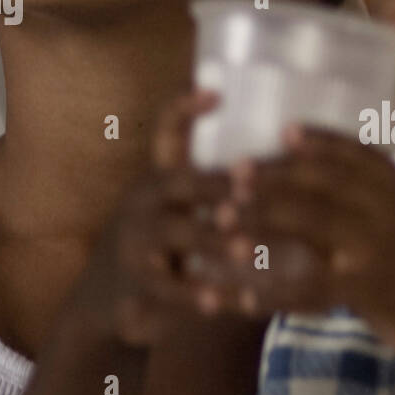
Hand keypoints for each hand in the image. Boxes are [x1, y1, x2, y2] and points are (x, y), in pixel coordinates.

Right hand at [80, 89, 254, 346]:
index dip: (184, 109)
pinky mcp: (137, 282)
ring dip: (212, 240)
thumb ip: (219, 189)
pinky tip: (219, 301)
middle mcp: (145, 200)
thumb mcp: (184, 210)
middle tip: (251, 184)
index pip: (168, 132)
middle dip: (217, 183)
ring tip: (245, 248)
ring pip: (175, 234)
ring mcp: (137, 240)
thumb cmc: (168, 246)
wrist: (111, 300)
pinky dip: (194, 295)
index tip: (215, 92)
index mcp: (162, 176)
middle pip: (179, 182)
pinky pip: (167, 288)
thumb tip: (284, 158)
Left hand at [197, 126, 394, 369]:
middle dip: (272, 174)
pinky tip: (245, 294)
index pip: (356, 153)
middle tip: (232, 172)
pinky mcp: (369, 286)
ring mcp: (378, 244)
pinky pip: (309, 283)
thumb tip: (354, 195)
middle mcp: (388, 207)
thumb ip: (393, 205)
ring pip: (307, 221)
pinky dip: (274, 289)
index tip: (284, 130)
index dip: (318, 141)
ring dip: (260, 219)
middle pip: (319, 179)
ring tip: (221, 222)